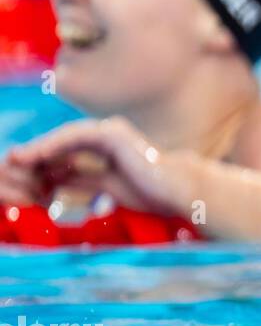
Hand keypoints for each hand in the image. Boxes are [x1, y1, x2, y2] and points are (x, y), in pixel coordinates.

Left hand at [5, 117, 185, 214]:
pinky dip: (53, 144)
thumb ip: (80, 185)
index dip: (41, 166)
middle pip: (61, 145)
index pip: (65, 156)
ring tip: (16, 159)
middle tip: (9, 166)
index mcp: (106, 150)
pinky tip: (36, 154)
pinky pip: (75, 137)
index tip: (19, 179)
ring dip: (38, 148)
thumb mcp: (104, 190)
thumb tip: (50, 188)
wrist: (178, 190)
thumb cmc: (151, 194)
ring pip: (64, 138)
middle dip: (34, 157)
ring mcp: (111, 132)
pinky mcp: (113, 133)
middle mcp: (107, 136)